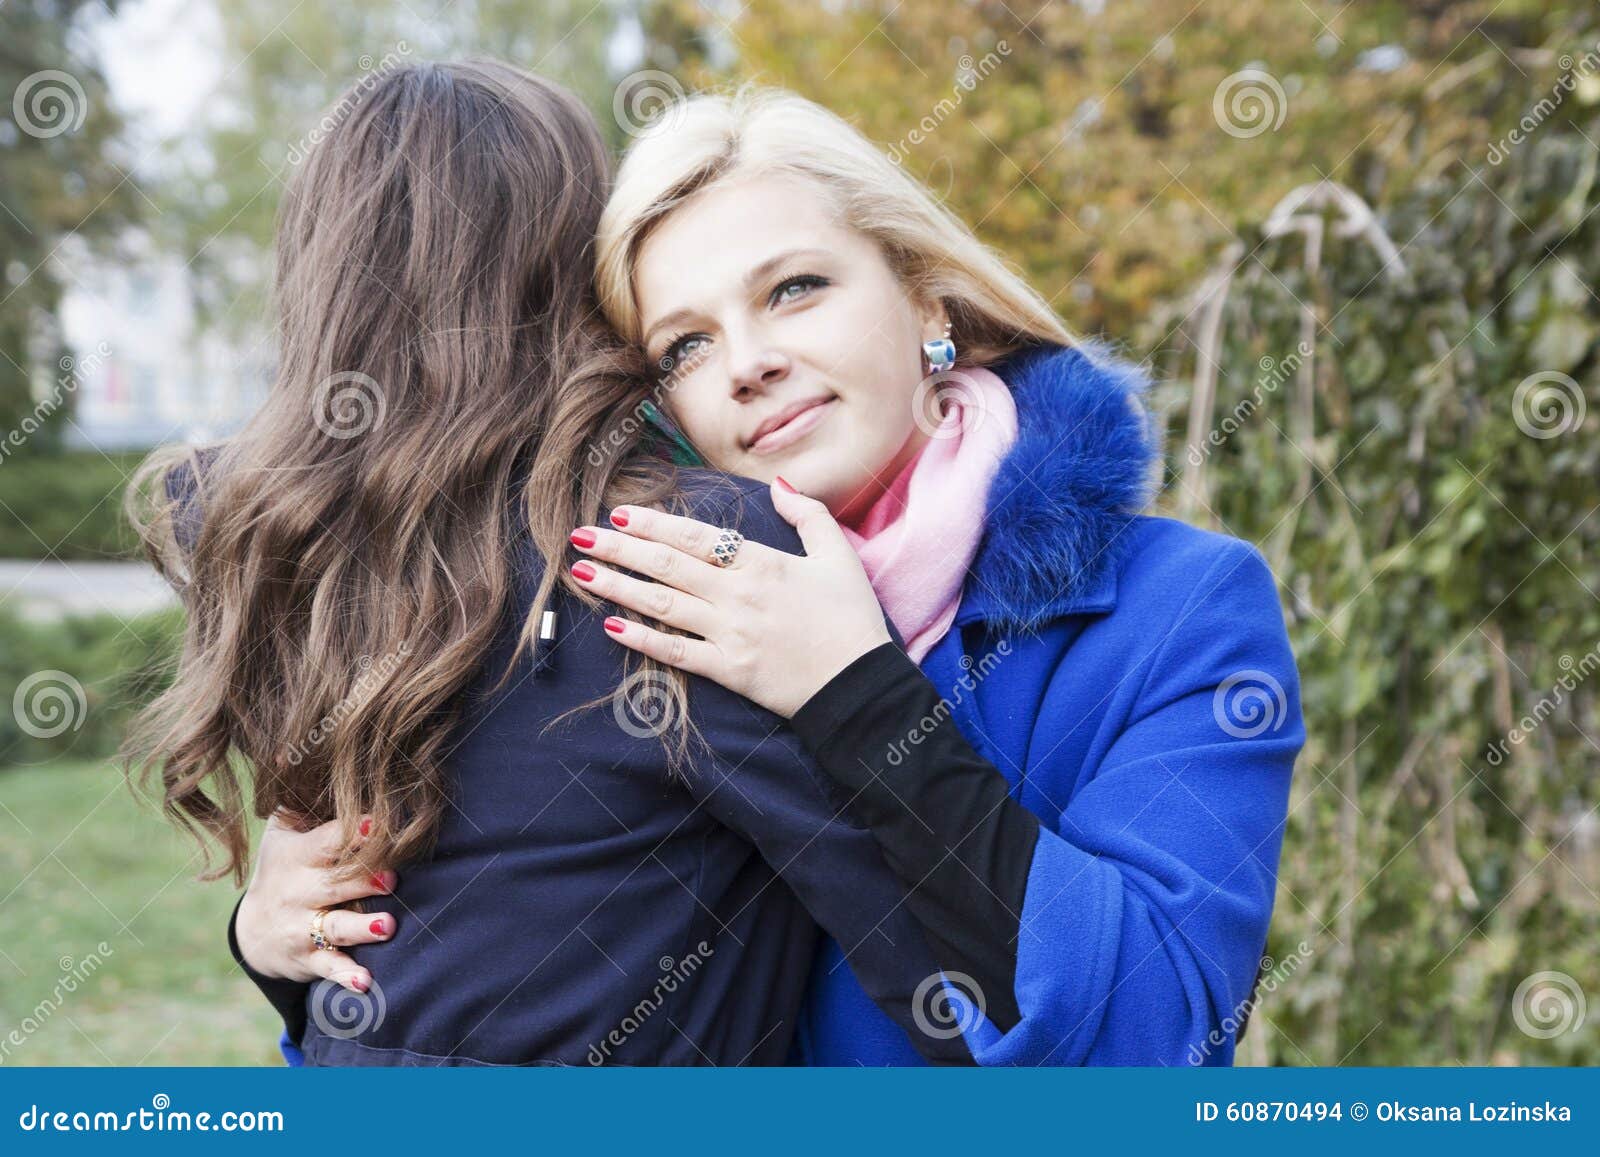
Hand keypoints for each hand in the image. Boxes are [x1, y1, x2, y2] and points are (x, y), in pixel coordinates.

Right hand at [235, 812, 397, 991]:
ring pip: (335, 926)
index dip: (350, 832)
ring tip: (387, 925)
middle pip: (335, 883)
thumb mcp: (282, 832)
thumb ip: (300, 798)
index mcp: (297, 854)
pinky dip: (347, 977)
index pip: (325, 841)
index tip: (374, 824)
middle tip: (392, 877)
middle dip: (364, 880)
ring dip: (361, 927)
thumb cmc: (285, 867)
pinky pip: (329, 968)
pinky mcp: (309, 959)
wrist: (255, 930)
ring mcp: (303, 927)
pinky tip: (366, 983)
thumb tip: (292, 749)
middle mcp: (299, 891)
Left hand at [569, 478, 892, 718]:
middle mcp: (737, 594)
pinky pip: (676, 651)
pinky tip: (611, 626)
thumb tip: (777, 485)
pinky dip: (641, 638)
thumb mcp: (839, 554)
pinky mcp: (727, 670)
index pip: (694, 537)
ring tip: (581, 572)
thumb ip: (807, 514)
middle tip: (579, 535)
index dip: (653, 523)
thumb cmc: (852, 618)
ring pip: (661, 603)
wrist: (859, 685)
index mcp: (761, 563)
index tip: (619, 512)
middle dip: (619, 548)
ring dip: (617, 586)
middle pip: (666, 565)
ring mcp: (729, 633)